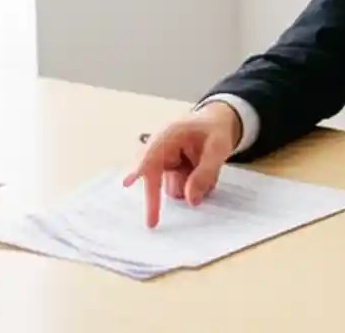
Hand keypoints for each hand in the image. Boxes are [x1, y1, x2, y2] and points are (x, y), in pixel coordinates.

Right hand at [122, 102, 240, 227]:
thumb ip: (205, 173)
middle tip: (152, 222)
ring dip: (188, 186)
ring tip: (208, 171)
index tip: (126, 183)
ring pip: (170, 186)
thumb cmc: (215, 130)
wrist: (216, 122)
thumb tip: (190, 200)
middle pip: (155, 178)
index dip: (139, 169)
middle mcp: (161, 148)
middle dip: (167, 191)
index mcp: (171, 135)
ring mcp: (164, 160)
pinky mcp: (169, 169)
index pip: (151, 155)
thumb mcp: (218, 149)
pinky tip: (202, 173)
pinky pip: (177, 187)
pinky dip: (191, 185)